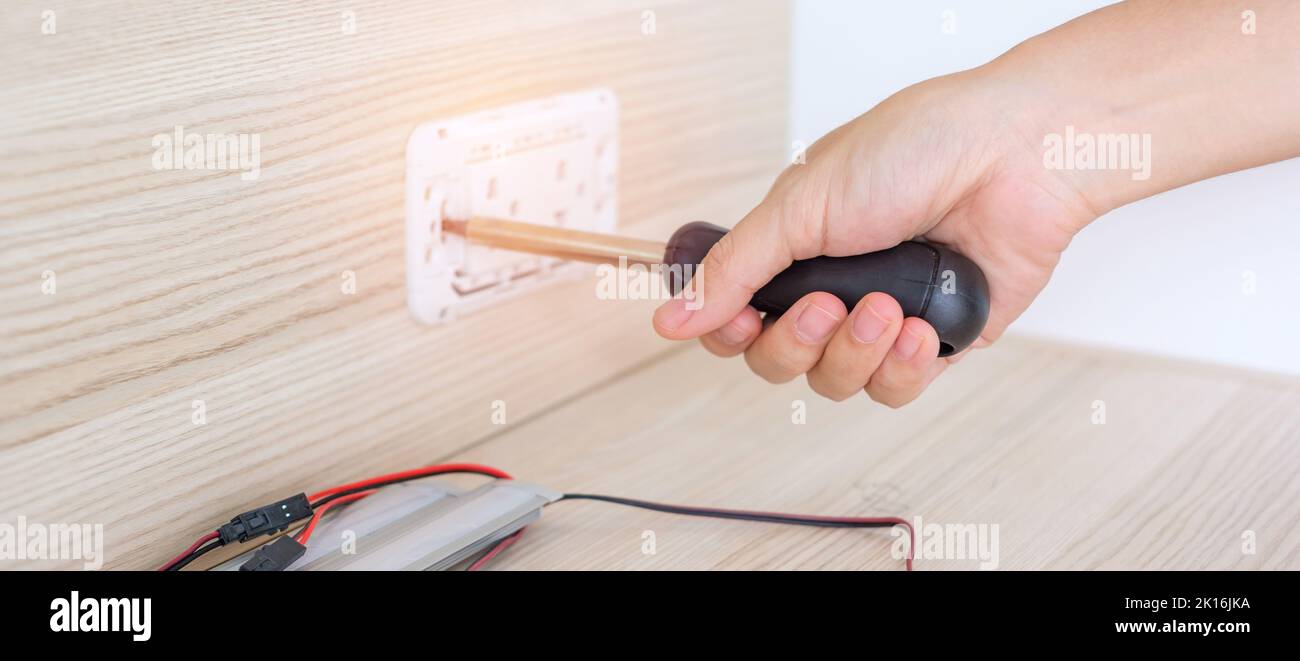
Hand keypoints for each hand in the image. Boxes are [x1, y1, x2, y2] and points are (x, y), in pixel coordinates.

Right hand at [652, 70, 1096, 405]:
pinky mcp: (932, 345)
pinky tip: (919, 327)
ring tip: (888, 306)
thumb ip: (734, 269)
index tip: (739, 319)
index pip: (734, 318)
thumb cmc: (913, 153)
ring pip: (835, 382)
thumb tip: (670, 317)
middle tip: (824, 304)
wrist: (1012, 158)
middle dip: (797, 342)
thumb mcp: (800, 205)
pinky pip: (894, 389)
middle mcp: (832, 287)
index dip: (729, 331)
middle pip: (778, 362)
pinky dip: (901, 365)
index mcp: (792, 249)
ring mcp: (881, 319)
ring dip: (855, 351)